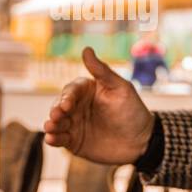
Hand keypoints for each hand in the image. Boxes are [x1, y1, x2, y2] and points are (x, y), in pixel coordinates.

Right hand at [44, 47, 154, 163]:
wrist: (141, 142)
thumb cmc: (132, 111)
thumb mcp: (120, 89)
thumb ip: (102, 71)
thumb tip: (86, 49)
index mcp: (87, 91)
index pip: (72, 90)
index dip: (68, 96)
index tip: (67, 104)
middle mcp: (77, 106)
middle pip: (59, 106)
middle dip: (56, 110)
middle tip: (56, 116)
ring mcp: (74, 124)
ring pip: (56, 122)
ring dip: (51, 124)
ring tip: (50, 127)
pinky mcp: (73, 141)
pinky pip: (59, 139)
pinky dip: (53, 138)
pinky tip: (51, 139)